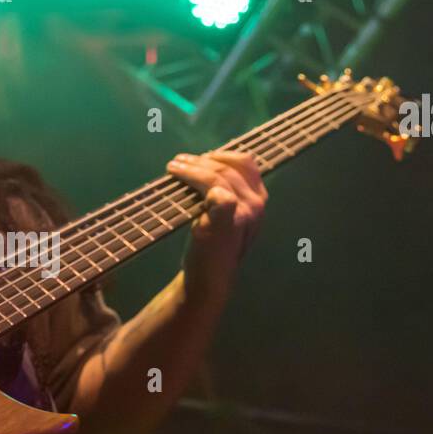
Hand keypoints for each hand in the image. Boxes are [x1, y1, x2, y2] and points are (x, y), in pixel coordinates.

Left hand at [167, 150, 266, 300]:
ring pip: (218, 174)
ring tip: (173, 167)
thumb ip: (227, 194)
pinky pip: (211, 186)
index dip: (221, 155)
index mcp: (259, 200)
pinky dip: (192, 177)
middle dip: (203, 159)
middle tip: (180, 161)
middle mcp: (256, 203)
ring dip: (192, 166)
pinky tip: (177, 177)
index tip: (201, 158)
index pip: (246, 164)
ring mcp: (244, 210)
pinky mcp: (227, 217)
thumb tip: (205, 165)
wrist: (210, 278)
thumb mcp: (228, 217)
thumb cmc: (214, 246)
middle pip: (230, 166)